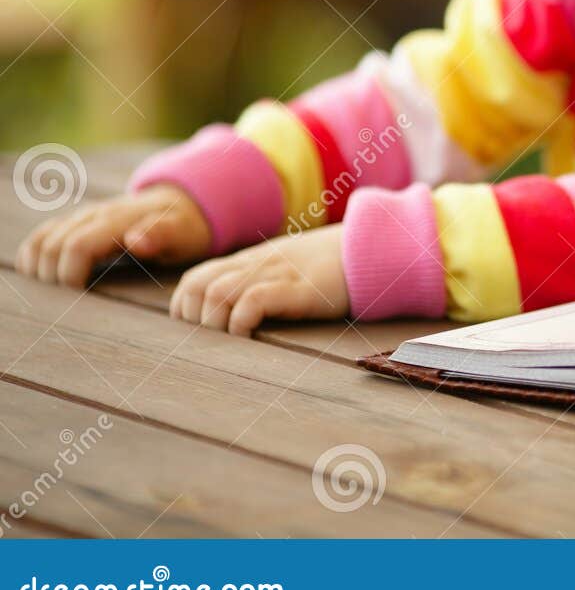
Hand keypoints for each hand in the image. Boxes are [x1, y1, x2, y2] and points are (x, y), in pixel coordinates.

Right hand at [17, 184, 212, 286]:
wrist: (184, 203)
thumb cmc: (185, 227)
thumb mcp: (184, 234)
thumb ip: (161, 236)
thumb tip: (134, 240)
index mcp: (118, 221)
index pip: (77, 245)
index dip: (69, 273)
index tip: (78, 299)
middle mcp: (95, 215)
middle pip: (53, 245)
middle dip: (52, 275)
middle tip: (65, 302)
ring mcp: (84, 217)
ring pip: (44, 238)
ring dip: (38, 266)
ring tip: (52, 293)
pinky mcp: (78, 222)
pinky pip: (44, 233)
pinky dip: (34, 254)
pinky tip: (38, 274)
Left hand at [170, 224, 348, 334]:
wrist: (373, 247)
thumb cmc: (335, 266)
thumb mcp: (291, 268)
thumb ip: (265, 279)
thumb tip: (240, 310)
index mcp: (253, 260)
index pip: (196, 278)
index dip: (186, 306)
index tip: (197, 330)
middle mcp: (258, 264)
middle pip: (198, 285)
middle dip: (194, 318)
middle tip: (210, 342)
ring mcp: (277, 274)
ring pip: (217, 292)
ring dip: (214, 323)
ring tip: (230, 341)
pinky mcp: (298, 288)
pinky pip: (253, 301)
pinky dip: (241, 321)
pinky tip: (250, 335)